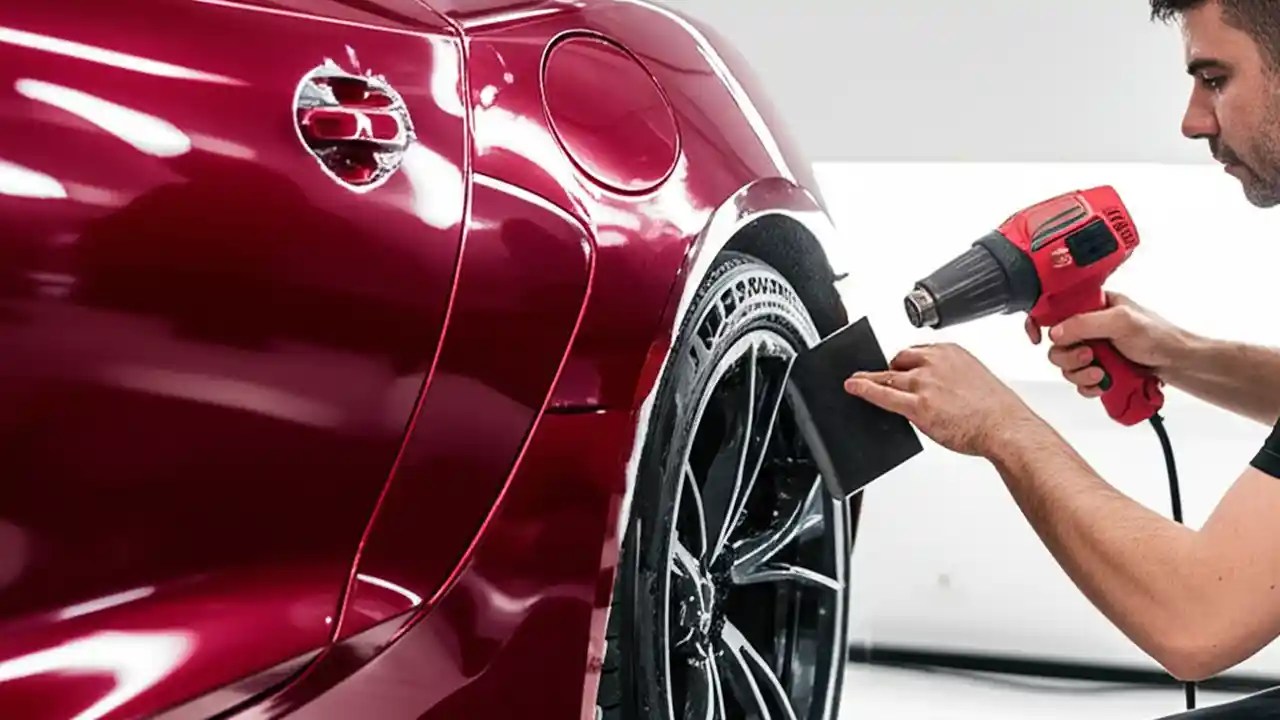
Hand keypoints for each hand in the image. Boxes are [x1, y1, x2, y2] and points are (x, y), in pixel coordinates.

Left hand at [843, 343, 1038, 456]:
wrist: (1005, 426)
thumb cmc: (995, 409)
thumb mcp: (973, 378)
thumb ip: (950, 377)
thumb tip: (935, 388)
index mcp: (950, 352)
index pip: (917, 351)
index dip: (906, 363)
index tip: (900, 367)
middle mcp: (934, 362)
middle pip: (899, 361)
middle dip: (891, 372)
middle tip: (885, 381)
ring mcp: (924, 383)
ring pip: (888, 377)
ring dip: (871, 379)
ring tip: (858, 381)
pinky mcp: (917, 405)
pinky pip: (882, 394)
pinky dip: (864, 389)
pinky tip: (854, 388)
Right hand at [1024, 292, 1187, 398]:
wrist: (1177, 363)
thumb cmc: (1158, 335)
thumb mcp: (1121, 321)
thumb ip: (1085, 323)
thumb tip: (1055, 333)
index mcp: (1092, 306)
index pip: (1055, 310)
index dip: (1040, 322)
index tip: (1037, 337)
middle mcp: (1088, 327)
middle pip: (1056, 344)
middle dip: (1069, 355)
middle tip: (1090, 356)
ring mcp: (1093, 350)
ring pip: (1065, 365)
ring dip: (1079, 372)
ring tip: (1101, 373)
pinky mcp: (1098, 370)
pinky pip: (1079, 381)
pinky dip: (1087, 385)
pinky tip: (1102, 383)